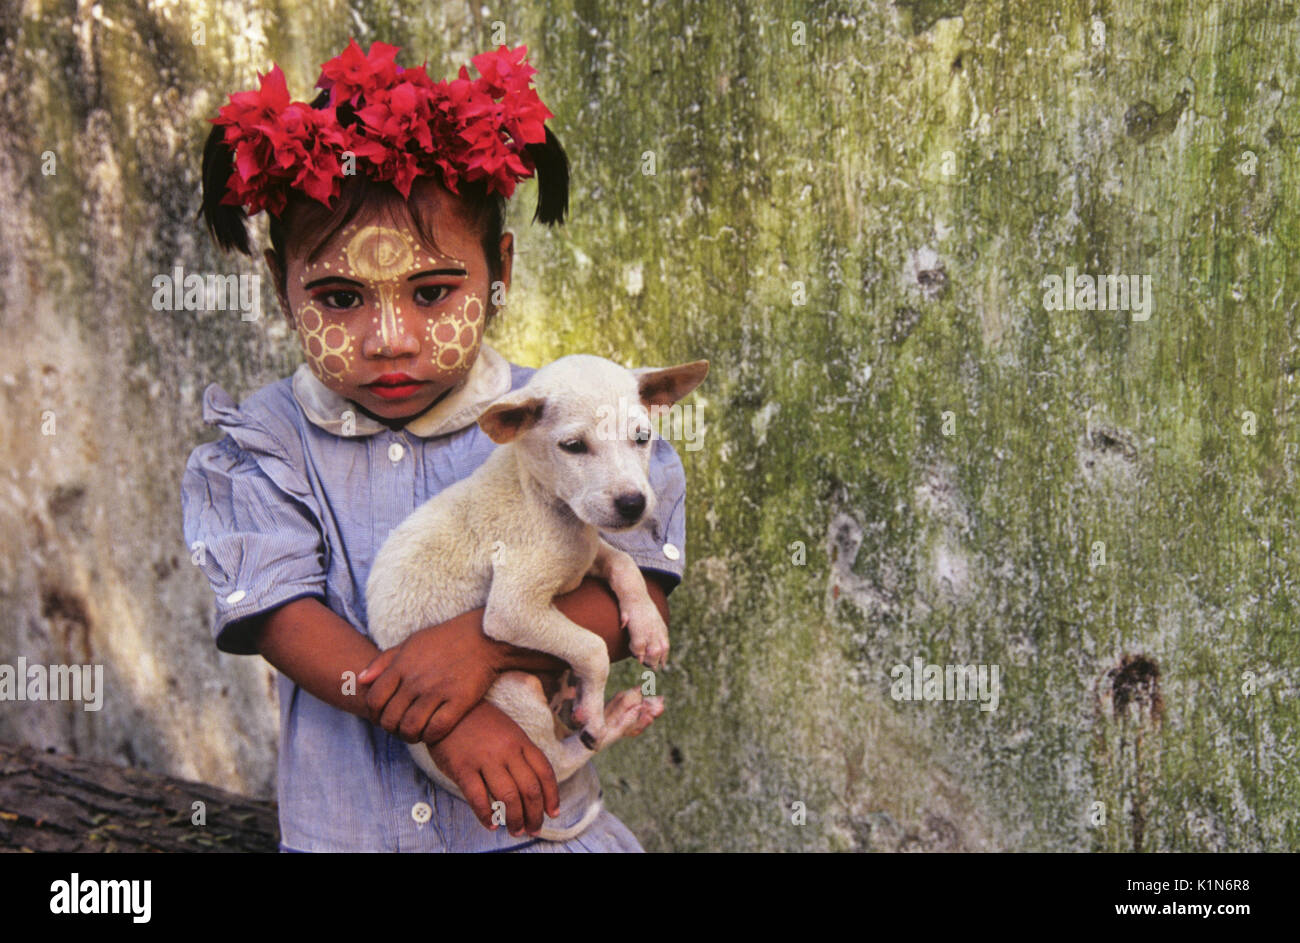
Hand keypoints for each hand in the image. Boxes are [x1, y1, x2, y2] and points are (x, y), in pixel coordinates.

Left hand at [358, 610, 499, 745]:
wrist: (484, 637)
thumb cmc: (445, 639)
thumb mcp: (411, 642)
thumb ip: (383, 661)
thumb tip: (360, 680)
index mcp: (402, 665)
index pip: (374, 700)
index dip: (374, 714)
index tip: (383, 716)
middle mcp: (416, 680)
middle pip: (390, 718)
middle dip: (391, 729)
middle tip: (400, 727)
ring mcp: (438, 691)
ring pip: (410, 728)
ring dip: (409, 736)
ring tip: (415, 733)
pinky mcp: (459, 701)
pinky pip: (436, 729)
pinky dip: (430, 736)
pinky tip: (432, 732)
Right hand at [428, 701, 560, 835]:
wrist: (448, 709)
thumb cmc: (480, 723)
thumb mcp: (508, 731)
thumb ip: (520, 754)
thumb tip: (533, 787)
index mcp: (520, 741)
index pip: (544, 772)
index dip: (552, 796)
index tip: (552, 813)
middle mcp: (506, 750)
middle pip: (529, 789)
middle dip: (535, 814)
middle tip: (534, 829)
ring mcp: (484, 759)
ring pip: (508, 797)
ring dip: (515, 819)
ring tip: (516, 831)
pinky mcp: (462, 767)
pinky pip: (478, 798)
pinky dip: (486, 816)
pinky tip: (491, 825)